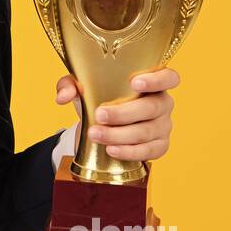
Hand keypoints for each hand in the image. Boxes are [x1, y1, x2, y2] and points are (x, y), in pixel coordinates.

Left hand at [54, 67, 179, 161]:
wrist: (99, 125)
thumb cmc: (98, 98)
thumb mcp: (82, 87)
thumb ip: (70, 85)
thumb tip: (62, 97)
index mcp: (151, 82)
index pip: (169, 77)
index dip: (157, 79)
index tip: (134, 83)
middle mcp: (162, 103)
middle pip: (152, 107)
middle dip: (124, 113)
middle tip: (99, 115)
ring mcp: (163, 126)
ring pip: (147, 131)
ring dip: (119, 135)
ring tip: (95, 134)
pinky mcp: (159, 146)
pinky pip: (149, 152)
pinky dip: (129, 152)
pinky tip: (111, 150)